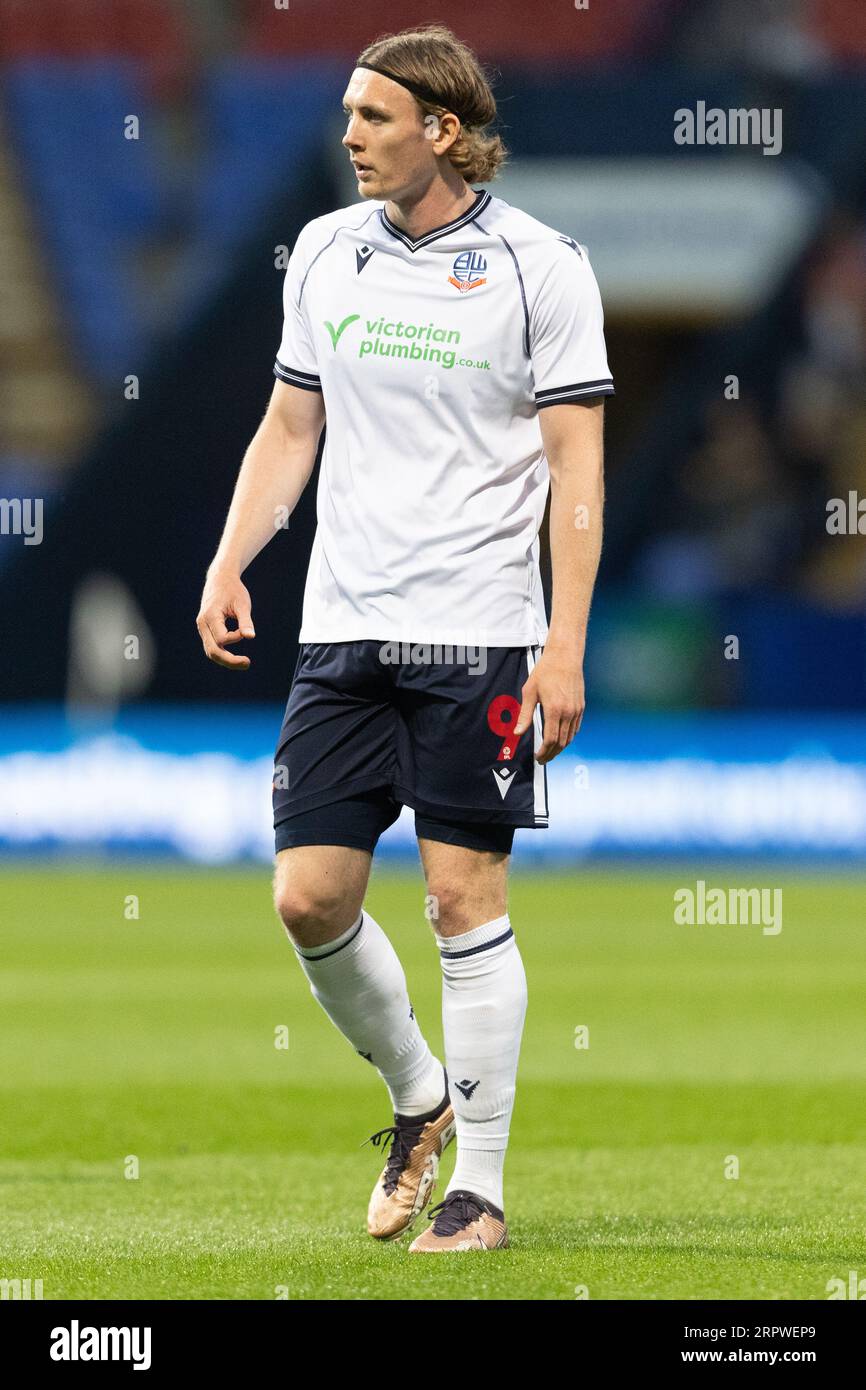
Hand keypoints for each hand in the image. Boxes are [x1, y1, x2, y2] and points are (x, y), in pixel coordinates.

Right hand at [196, 571, 254, 669]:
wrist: (220, 580)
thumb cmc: (233, 590)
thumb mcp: (242, 604)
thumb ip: (245, 621)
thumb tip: (250, 637)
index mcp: (210, 616)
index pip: (222, 638)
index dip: (236, 637)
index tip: (245, 629)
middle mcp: (202, 624)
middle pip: (213, 651)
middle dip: (230, 661)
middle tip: (248, 663)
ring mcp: (202, 628)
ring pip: (211, 651)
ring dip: (226, 660)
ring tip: (244, 663)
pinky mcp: (206, 630)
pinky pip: (212, 647)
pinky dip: (223, 653)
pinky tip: (236, 657)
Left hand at [513, 645, 584, 763]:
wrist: (565, 657)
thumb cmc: (546, 671)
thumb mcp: (530, 692)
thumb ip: (524, 715)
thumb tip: (517, 732)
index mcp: (554, 710)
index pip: (550, 740)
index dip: (544, 752)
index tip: (538, 757)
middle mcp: (568, 712)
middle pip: (562, 742)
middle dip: (552, 754)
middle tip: (543, 759)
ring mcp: (577, 710)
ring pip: (570, 737)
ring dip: (561, 748)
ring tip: (551, 752)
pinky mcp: (581, 707)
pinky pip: (576, 728)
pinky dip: (569, 737)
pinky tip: (562, 739)